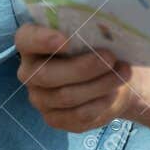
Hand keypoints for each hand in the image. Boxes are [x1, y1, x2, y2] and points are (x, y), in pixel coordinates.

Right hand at [15, 24, 134, 132]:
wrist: (111, 77)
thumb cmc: (98, 46)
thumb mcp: (94, 35)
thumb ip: (90, 31)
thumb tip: (105, 30)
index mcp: (32, 43)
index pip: (26, 39)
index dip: (42, 40)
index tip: (66, 40)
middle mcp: (30, 72)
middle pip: (47, 75)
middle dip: (83, 67)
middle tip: (110, 57)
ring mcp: (40, 98)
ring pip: (66, 96)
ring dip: (99, 84)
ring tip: (123, 72)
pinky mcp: (55, 119)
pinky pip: (77, 115)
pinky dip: (100, 103)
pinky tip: (115, 92)